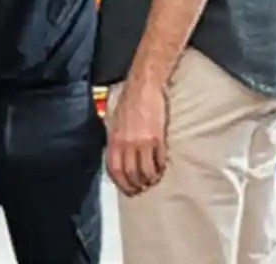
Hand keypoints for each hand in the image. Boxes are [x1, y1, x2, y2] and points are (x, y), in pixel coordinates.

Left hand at [105, 80, 168, 196]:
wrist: (143, 87)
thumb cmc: (128, 101)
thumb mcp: (114, 121)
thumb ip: (115, 139)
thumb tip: (116, 154)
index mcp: (114, 139)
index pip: (114, 169)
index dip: (120, 182)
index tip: (127, 189)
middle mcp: (127, 143)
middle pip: (130, 173)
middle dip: (135, 185)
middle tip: (141, 189)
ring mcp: (142, 141)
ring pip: (145, 170)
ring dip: (149, 179)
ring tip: (152, 181)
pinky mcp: (157, 138)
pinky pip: (158, 159)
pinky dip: (160, 168)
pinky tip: (161, 169)